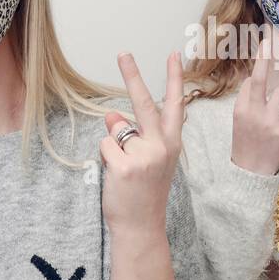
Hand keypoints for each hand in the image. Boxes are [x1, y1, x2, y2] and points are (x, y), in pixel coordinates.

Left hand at [101, 52, 183, 237]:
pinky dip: (104, 158)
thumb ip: (134, 136)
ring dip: (113, 147)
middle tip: (123, 53)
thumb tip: (112, 115)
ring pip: (116, 131)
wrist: (142, 226)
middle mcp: (162, 145)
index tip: (173, 55)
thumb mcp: (147, 161)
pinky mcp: (124, 165)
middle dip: (132, 75)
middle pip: (144, 102)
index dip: (173, 79)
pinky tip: (116, 176)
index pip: (174, 104)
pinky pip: (105, 146)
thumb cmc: (144, 194)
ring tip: (124, 171)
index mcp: (172, 143)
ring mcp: (144, 155)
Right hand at [230, 37, 278, 175]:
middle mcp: (251, 112)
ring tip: (273, 121)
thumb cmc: (246, 144)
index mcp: (238, 109)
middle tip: (268, 40)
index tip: (264, 46)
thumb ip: (248, 102)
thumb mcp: (239, 123)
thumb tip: (255, 80)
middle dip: (264, 59)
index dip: (258, 76)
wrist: (250, 173)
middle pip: (260, 79)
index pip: (250, 82)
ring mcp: (268, 121)